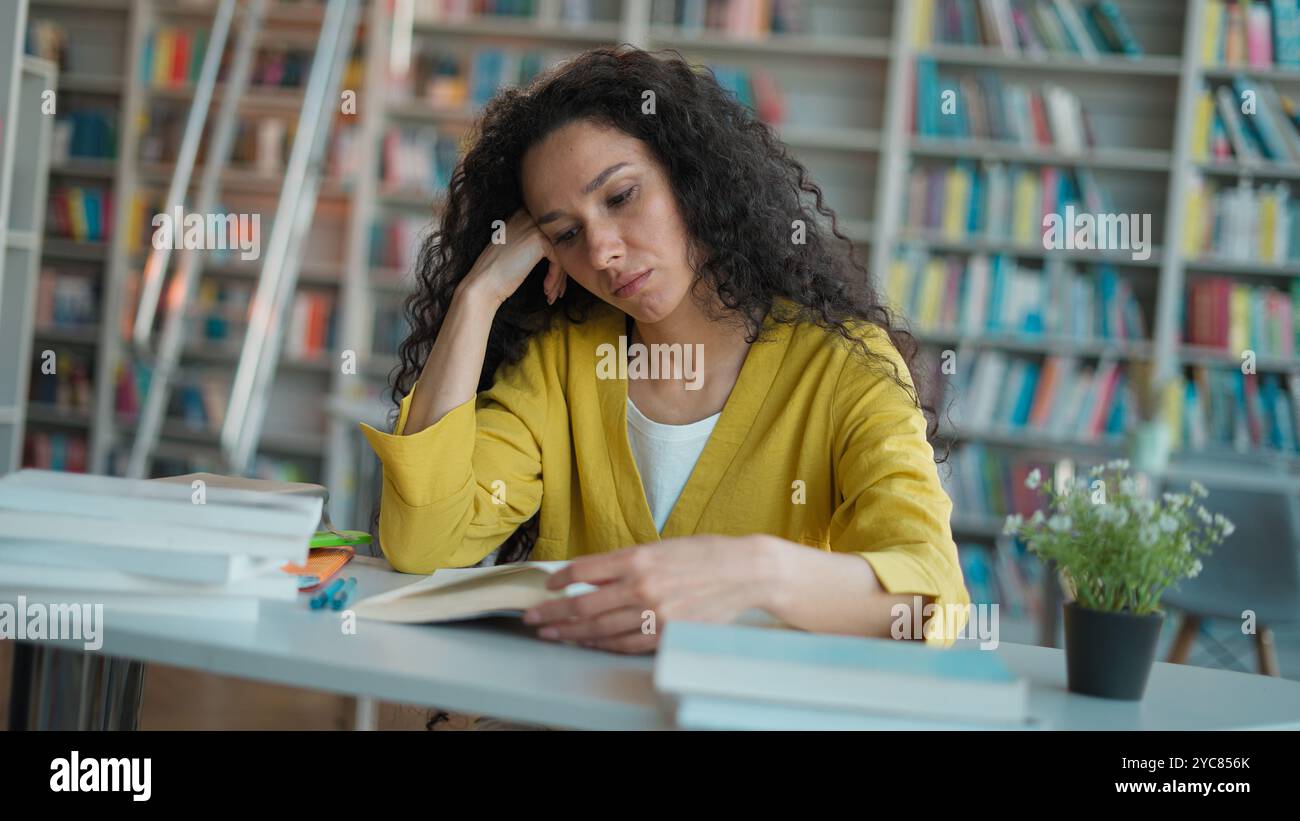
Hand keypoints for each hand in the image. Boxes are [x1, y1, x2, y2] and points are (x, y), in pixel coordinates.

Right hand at [458, 209, 566, 307]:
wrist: (483, 283)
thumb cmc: (497, 272)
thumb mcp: (514, 249)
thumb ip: (532, 243)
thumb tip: (558, 251)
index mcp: (521, 216)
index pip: (549, 236)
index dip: (554, 259)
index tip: (552, 280)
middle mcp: (528, 217)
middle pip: (557, 244)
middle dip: (559, 271)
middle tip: (557, 290)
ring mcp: (534, 227)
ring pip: (560, 253)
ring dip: (559, 278)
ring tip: (553, 295)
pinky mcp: (539, 241)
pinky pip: (558, 260)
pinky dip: (555, 278)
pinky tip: (546, 291)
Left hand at [521, 535, 778, 653]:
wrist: (745, 571)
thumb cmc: (704, 554)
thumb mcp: (661, 547)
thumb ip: (627, 562)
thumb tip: (591, 577)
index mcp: (638, 557)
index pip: (584, 570)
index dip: (560, 580)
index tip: (547, 586)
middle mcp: (642, 585)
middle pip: (583, 605)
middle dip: (552, 613)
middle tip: (531, 617)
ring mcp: (654, 613)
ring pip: (599, 629)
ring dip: (570, 633)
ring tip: (550, 634)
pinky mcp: (667, 632)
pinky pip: (625, 644)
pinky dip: (601, 645)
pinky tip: (586, 644)